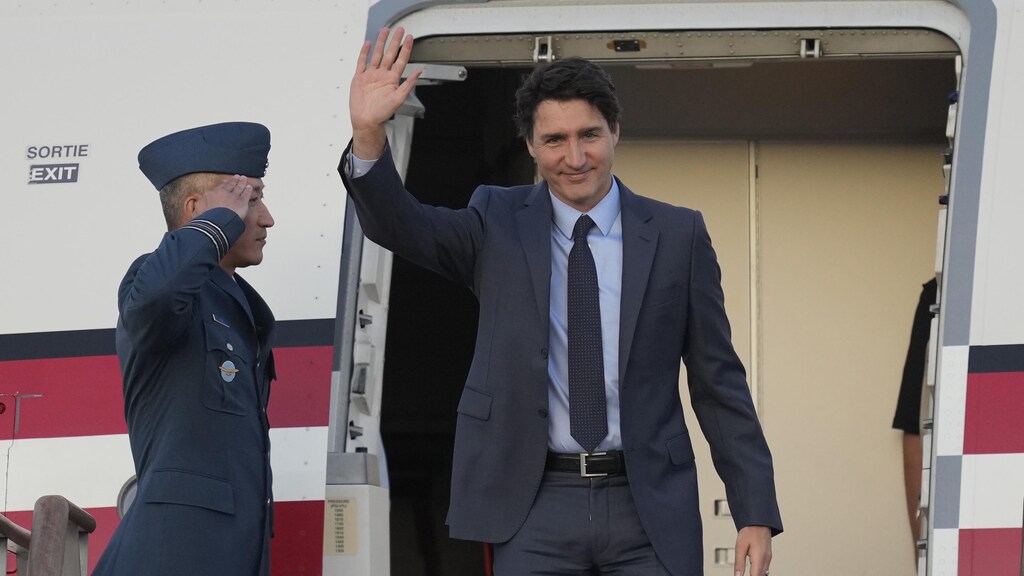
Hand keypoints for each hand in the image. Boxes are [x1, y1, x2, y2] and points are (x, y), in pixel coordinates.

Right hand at [196, 174, 252, 220]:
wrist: (215, 224)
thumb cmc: (206, 220)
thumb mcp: (198, 211)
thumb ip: (198, 207)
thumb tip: (195, 208)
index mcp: (211, 194)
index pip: (219, 187)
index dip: (224, 184)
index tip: (226, 182)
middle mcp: (222, 193)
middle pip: (230, 185)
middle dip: (234, 180)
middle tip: (237, 176)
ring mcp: (233, 196)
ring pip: (238, 187)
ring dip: (242, 182)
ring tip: (244, 178)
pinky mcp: (241, 202)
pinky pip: (246, 194)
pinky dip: (248, 190)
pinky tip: (249, 187)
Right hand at [349, 27, 421, 158]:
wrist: (366, 121)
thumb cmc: (382, 113)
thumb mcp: (398, 99)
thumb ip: (408, 84)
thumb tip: (419, 72)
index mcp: (392, 80)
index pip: (401, 60)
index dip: (406, 48)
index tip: (410, 38)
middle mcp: (382, 75)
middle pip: (389, 54)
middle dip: (394, 41)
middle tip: (399, 30)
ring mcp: (371, 75)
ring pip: (376, 55)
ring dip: (380, 43)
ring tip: (384, 31)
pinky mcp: (359, 78)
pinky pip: (362, 62)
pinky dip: (364, 52)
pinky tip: (368, 44)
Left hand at [734, 525, 771, 575]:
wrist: (759, 521)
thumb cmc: (750, 531)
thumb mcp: (740, 547)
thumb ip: (739, 563)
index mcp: (759, 558)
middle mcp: (766, 560)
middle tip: (742, 575)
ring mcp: (768, 558)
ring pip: (763, 574)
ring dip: (756, 575)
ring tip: (748, 573)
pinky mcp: (768, 556)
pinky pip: (764, 568)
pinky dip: (759, 572)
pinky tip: (753, 572)